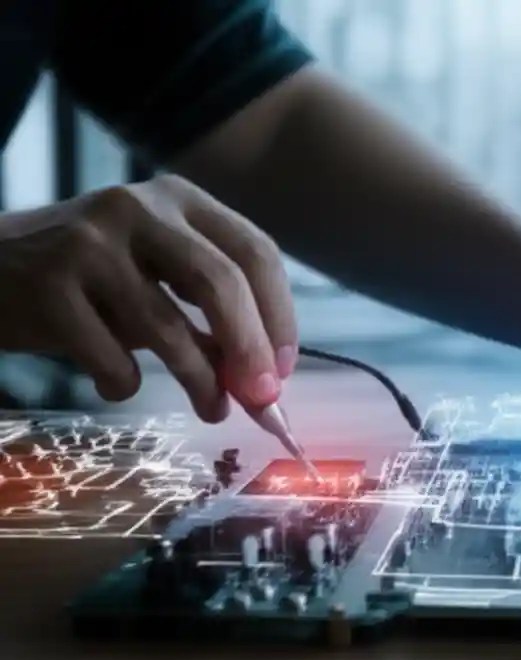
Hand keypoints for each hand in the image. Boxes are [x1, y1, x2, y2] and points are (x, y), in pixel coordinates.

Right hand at [0, 176, 296, 421]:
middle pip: (221, 282)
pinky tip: (118, 384)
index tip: (284, 368)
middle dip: (250, 349)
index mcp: (179, 200)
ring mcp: (90, 242)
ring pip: (169, 326)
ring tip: (211, 409)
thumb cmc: (88, 284)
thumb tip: (265, 388)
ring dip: (201, 382)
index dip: (280, 315)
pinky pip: (112, 357)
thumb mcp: (156, 286)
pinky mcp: (48, 284)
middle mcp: (138, 207)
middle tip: (264, 400)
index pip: (255, 251)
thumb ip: (210, 325)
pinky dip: (125, 384)